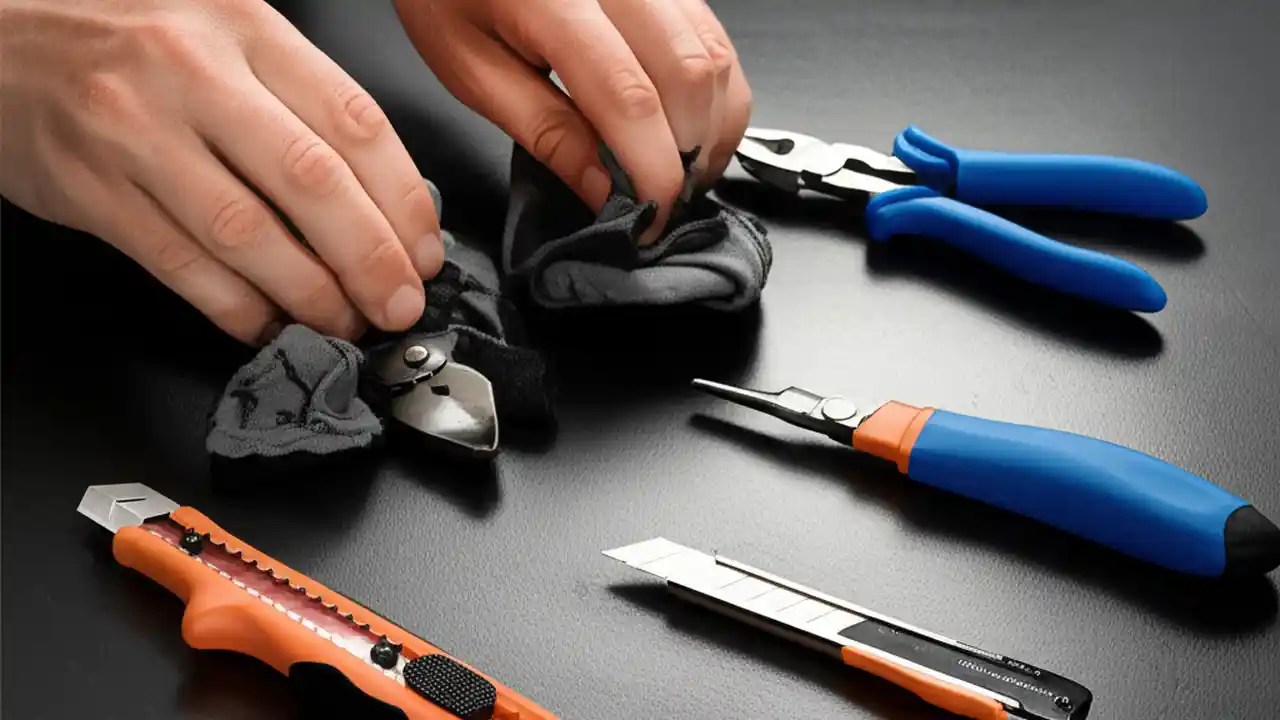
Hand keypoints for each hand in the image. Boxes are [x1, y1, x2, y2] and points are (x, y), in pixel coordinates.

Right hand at [0, 0, 443, 343]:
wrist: (2, 37)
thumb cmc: (129, 39)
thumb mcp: (225, 35)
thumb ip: (299, 102)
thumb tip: (386, 200)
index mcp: (244, 28)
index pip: (354, 122)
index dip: (404, 202)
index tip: (423, 250)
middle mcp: (193, 73)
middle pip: (312, 183)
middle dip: (372, 260)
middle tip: (398, 303)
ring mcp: (137, 134)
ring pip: (249, 235)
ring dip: (311, 296)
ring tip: (344, 323)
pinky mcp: (93, 192)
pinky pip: (184, 269)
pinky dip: (239, 310)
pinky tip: (271, 326)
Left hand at [395, 0, 750, 243]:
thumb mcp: (472, 71)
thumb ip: (545, 131)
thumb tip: (607, 192)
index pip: (630, 98)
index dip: (652, 173)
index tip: (648, 223)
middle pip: (690, 77)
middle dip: (687, 158)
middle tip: (660, 205)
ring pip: (716, 58)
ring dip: (709, 130)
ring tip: (675, 172)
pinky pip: (715, 40)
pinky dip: (714, 95)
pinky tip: (685, 129)